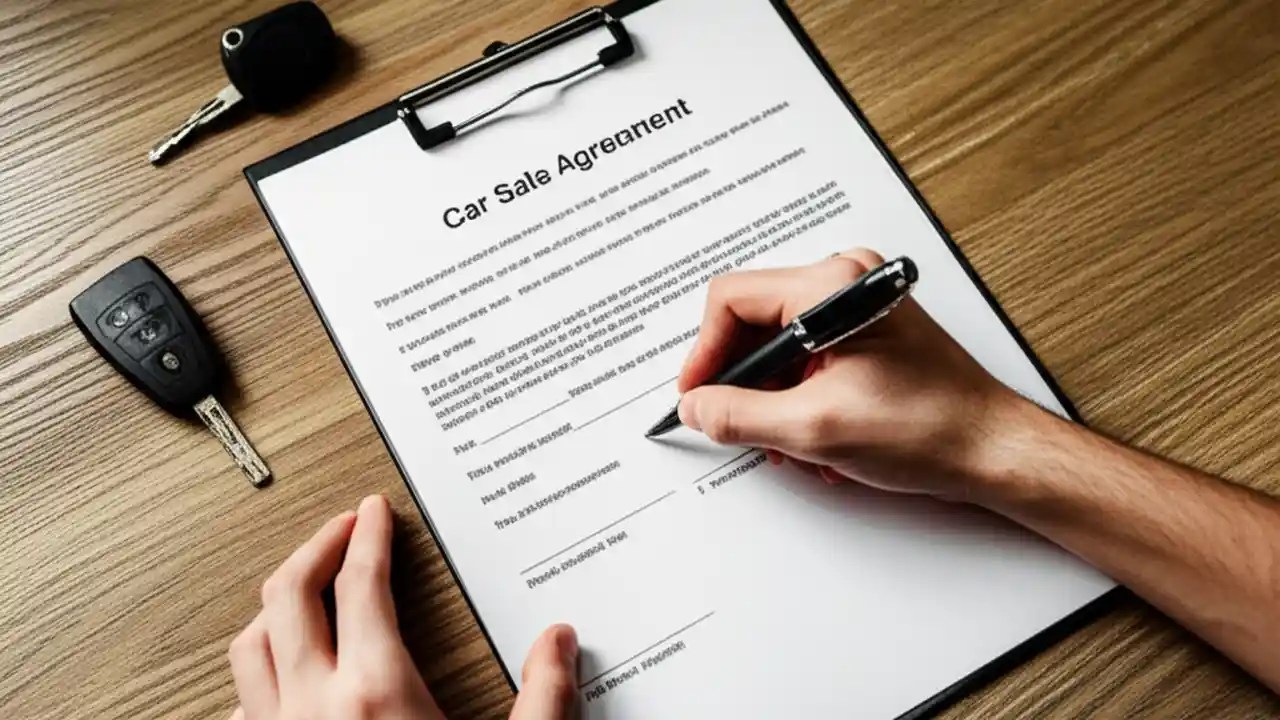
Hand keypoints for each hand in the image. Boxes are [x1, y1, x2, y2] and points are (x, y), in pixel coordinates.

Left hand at [227, 495, 579, 719]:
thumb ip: (543, 700)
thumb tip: (559, 645)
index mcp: (375, 691)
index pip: (361, 583)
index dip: (368, 536)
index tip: (374, 512)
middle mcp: (312, 706)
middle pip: (289, 594)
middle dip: (314, 546)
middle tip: (340, 528)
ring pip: (251, 644)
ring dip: (274, 604)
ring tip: (301, 588)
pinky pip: (242, 704)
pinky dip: (259, 673)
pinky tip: (279, 679)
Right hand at [677, 248, 1026, 500]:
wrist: (992, 448)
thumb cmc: (931, 425)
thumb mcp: (815, 428)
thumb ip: (740, 415)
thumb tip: (698, 406)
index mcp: (833, 286)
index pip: (732, 300)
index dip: (705, 353)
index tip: (697, 394)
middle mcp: (844, 285)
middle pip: (753, 324)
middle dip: (744, 384)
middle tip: (736, 425)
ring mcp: (856, 309)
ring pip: (778, 350)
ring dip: (773, 402)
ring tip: (791, 443)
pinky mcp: (865, 336)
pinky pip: (806, 362)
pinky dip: (799, 402)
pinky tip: (817, 437)